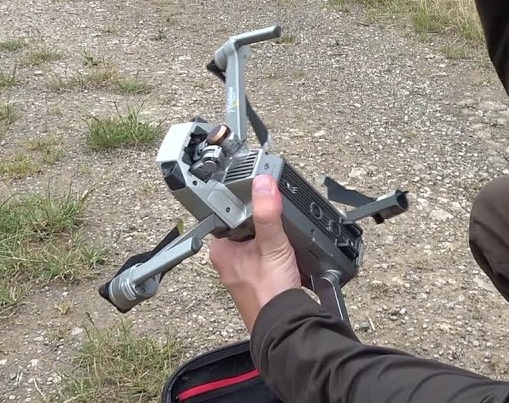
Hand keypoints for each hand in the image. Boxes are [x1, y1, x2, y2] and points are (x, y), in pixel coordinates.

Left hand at [209, 174, 302, 331]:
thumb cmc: (270, 293)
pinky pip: (266, 256)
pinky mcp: (258, 280)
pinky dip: (277, 252)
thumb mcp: (272, 243)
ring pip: (257, 242)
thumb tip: (263, 183)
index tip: (261, 194)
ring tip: (284, 236)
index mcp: (221, 250)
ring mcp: (243, 271)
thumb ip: (267, 212)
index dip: (246, 202)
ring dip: (272, 238)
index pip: (229, 214)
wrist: (285, 325)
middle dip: (263, 221)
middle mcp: (228, 261)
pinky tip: (287, 254)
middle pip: (246, 226)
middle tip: (277, 215)